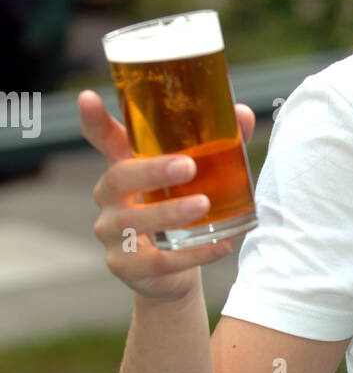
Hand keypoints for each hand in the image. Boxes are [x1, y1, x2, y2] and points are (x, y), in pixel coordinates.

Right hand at [79, 89, 255, 300]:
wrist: (171, 274)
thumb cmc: (179, 211)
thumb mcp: (193, 178)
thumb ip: (216, 146)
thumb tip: (242, 114)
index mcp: (123, 168)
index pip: (102, 139)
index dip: (92, 120)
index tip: (89, 98)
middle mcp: (109, 198)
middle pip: (118, 178)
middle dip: (151, 171)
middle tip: (187, 165)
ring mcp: (113, 234)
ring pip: (134, 221)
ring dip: (170, 213)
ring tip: (204, 204)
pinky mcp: (127, 267)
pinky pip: (159, 261)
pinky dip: (193, 253)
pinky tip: (221, 244)